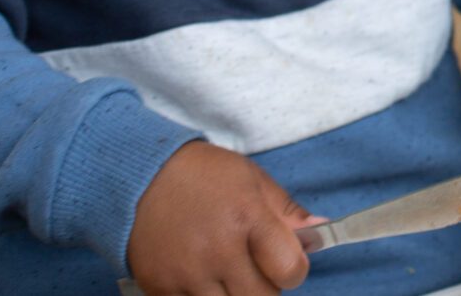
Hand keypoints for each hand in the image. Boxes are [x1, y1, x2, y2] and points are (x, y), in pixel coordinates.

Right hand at [125, 140, 317, 295]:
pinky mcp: (160, 289)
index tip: (289, 263)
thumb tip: (321, 231)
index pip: (289, 270)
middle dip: (267, 288)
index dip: (295, 270)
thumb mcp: (253, 180)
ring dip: (235, 295)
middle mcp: (217, 250)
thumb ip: (287, 212)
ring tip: (229, 273)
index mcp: (247, 218)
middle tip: (258, 270)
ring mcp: (186, 274)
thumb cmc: (204, 176)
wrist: (139, 179)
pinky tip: (203, 278)